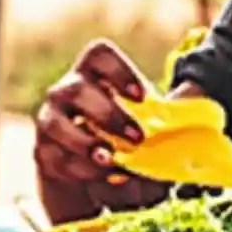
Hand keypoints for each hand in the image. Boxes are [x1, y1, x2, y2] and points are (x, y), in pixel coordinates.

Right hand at [34, 39, 166, 210]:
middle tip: (137, 139)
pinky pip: (54, 156)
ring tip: (111, 162)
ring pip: (54, 123)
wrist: (93, 176)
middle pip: (76, 89)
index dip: (118, 70)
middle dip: (107, 115)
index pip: (98, 55)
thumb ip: (165, 135)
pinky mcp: (43, 151)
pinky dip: (79, 168)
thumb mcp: (149, 133)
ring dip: (85, 143)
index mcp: (95, 76)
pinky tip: (100, 176)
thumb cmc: (127, 143)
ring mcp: (50, 121)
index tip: (141, 97)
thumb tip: (187, 150)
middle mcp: (67, 92)